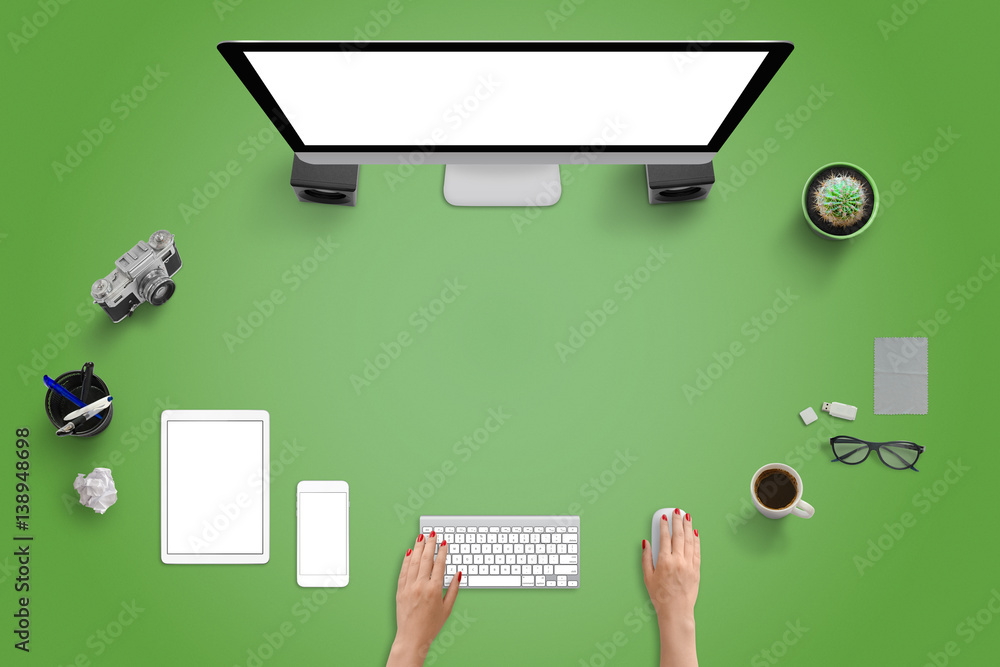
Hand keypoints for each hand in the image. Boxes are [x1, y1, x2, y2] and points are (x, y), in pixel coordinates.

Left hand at [387, 532, 459, 666]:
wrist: (412, 637)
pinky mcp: (400, 590)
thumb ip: (453, 589)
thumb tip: (458, 573)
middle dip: (429, 544)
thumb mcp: (447, 608)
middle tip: (432, 534)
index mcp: (434, 589)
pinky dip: (406, 560)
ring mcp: (408, 587)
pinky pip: (403, 571)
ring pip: (413, 562)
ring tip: (420, 537)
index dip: (442, 552)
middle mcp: (420, 586)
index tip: (444, 543)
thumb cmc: (431, 625)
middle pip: (425, 559)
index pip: (439, 564)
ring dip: (417, 547)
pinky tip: (409, 552)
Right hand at [642, 510, 699, 666]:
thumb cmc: (660, 596)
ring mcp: (689, 565)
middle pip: (678, 536)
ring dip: (688, 527)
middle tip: (677, 511)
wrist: (676, 611)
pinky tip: (695, 533)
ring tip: (687, 517)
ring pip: (689, 541)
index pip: (665, 538)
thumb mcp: (647, 577)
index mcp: (664, 562)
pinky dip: (696, 541)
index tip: (663, 517)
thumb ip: (646, 558)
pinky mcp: (696, 570)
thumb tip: (646, 543)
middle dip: (678, 521)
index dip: (664, 526)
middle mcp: (678, 561)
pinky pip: (697, 551)